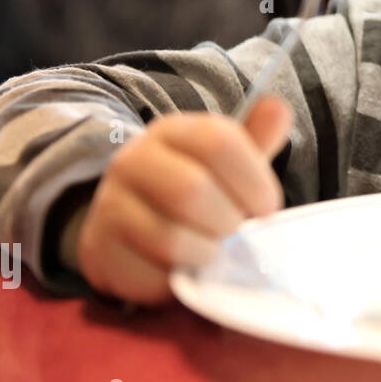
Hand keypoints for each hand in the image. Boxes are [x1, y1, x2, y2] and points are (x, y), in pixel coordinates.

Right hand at [67, 95, 292, 304]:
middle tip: (237, 231)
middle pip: (193, 189)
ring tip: (213, 248)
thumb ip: (256, 138)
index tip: (267, 207)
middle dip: (228, 219)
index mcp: (173, 131)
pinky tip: (187, 265)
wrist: (129, 229)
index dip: (254, 180)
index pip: (219, 141)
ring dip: (207, 250)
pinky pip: (151, 272)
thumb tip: (278, 107)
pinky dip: (181, 275)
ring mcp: (111, 204)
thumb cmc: (192, 191)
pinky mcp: (102, 249)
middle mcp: (134, 160)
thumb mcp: (227, 164)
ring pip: (171, 235)